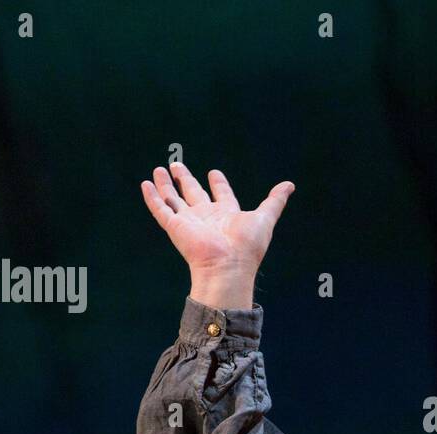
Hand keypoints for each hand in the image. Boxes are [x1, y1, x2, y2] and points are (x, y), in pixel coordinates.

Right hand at [141, 163, 294, 307]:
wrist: (228, 265)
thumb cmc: (248, 245)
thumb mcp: (265, 217)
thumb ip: (275, 200)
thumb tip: (290, 185)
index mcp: (227, 215)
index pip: (222, 195)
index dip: (218, 184)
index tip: (214, 173)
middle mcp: (207, 217)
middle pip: (194, 194)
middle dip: (186, 179)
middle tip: (178, 165)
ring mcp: (189, 222)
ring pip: (173, 199)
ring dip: (166, 185)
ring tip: (159, 169)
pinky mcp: (175, 227)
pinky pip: (160, 209)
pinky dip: (152, 197)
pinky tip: (145, 184)